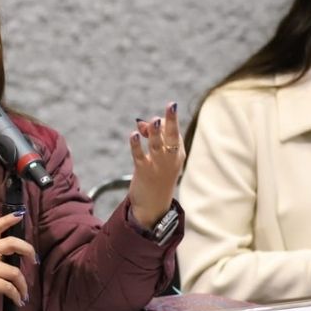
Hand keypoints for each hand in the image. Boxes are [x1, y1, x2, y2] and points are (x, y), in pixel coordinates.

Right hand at [0, 212, 35, 310]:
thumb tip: (16, 258)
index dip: (7, 220)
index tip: (20, 215)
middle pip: (10, 243)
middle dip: (27, 249)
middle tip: (34, 260)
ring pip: (14, 272)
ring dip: (23, 285)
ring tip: (24, 294)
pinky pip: (9, 287)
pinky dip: (17, 295)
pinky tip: (18, 300)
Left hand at [127, 102, 184, 227]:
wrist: (154, 205)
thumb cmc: (157, 176)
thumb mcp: (158, 156)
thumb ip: (150, 136)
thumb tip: (139, 122)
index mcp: (177, 154)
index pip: (174, 133)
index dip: (165, 121)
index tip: (157, 119)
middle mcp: (170, 158)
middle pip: (171, 136)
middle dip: (171, 120)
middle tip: (172, 105)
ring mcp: (157, 166)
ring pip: (157, 145)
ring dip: (154, 132)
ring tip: (153, 119)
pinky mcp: (143, 172)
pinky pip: (139, 156)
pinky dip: (136, 145)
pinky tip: (133, 135)